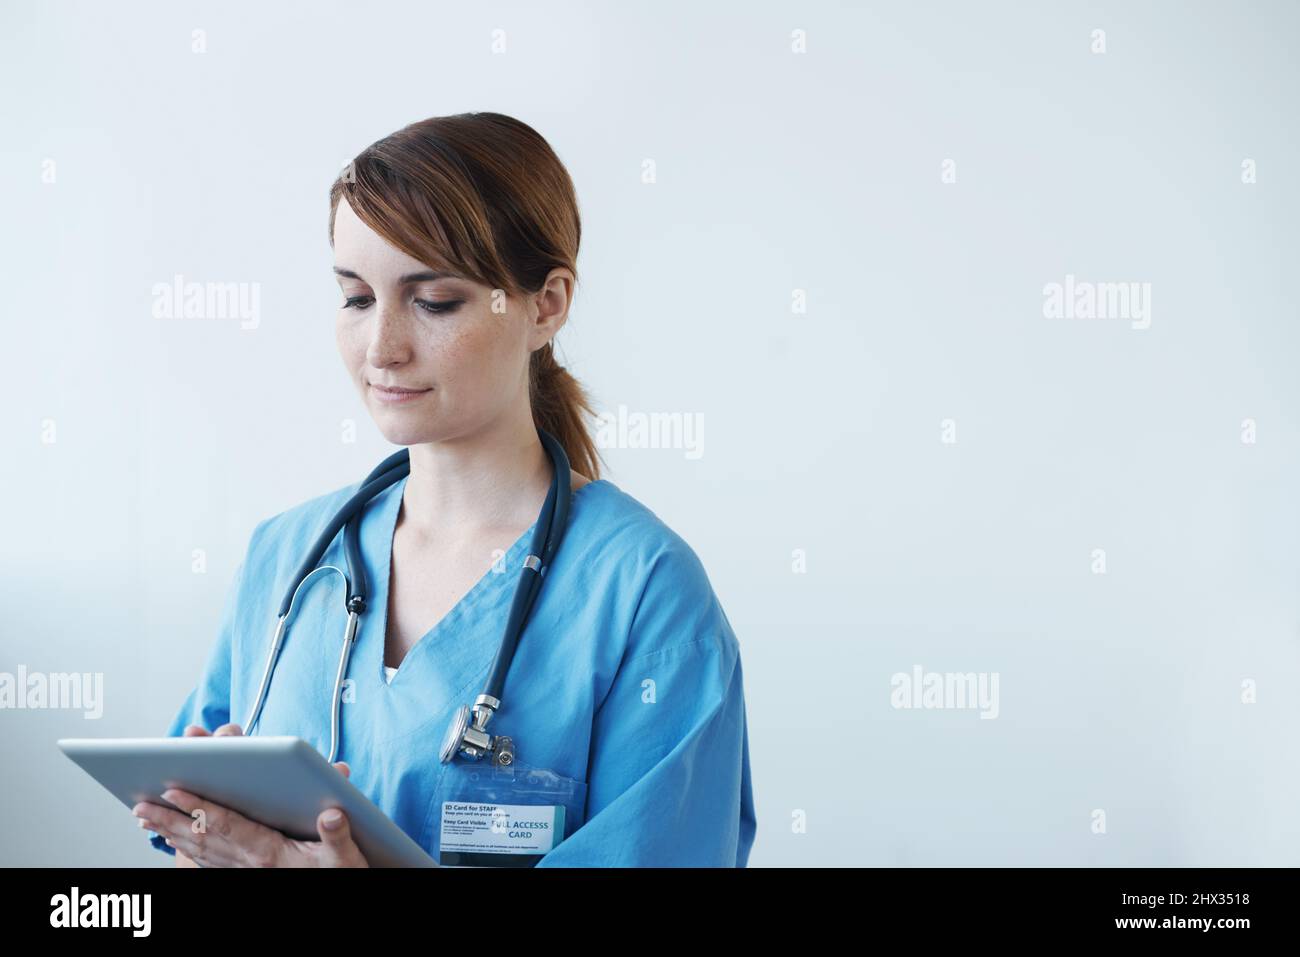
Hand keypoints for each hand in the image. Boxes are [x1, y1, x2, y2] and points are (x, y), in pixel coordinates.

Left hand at [133, 723, 368, 867]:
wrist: (334, 897)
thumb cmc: (339, 875)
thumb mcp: (346, 858)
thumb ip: (338, 836)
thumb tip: (333, 815)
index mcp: (269, 855)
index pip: (227, 826)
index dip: (199, 807)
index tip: (174, 790)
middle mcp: (249, 865)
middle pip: (201, 838)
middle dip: (169, 819)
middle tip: (141, 803)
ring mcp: (243, 872)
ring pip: (197, 850)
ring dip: (169, 832)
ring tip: (144, 817)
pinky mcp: (244, 875)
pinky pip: (205, 861)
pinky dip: (184, 848)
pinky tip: (173, 839)